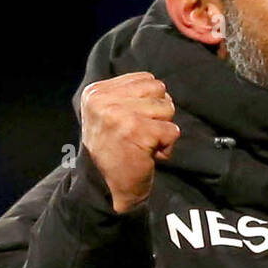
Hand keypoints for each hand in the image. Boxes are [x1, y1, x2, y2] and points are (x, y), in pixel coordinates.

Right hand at [79, 71, 179, 212]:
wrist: (107, 188)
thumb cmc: (114, 152)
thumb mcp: (108, 114)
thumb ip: (128, 95)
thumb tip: (159, 86)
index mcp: (96, 92)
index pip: (145, 79)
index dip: (150, 103)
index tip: (134, 124)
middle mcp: (104, 100)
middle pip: (159, 90)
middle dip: (158, 115)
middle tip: (141, 135)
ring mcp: (120, 115)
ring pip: (167, 108)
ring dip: (163, 130)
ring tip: (144, 144)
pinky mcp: (138, 132)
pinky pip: (172, 131)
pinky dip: (167, 147)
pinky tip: (150, 155)